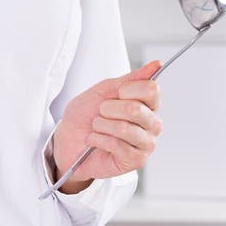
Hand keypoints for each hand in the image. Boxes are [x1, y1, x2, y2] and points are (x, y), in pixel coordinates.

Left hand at [53, 60, 162, 184]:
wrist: (69, 139)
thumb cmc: (86, 115)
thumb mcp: (104, 90)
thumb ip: (130, 79)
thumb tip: (156, 64)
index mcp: (148, 104)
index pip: (151, 89)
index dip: (127, 89)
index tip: (115, 94)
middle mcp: (152, 124)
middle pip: (137, 109)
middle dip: (109, 108)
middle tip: (101, 112)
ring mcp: (146, 144)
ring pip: (125, 128)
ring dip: (101, 125)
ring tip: (97, 127)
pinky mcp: (136, 161)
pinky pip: (117, 145)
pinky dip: (98, 139)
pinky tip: (96, 141)